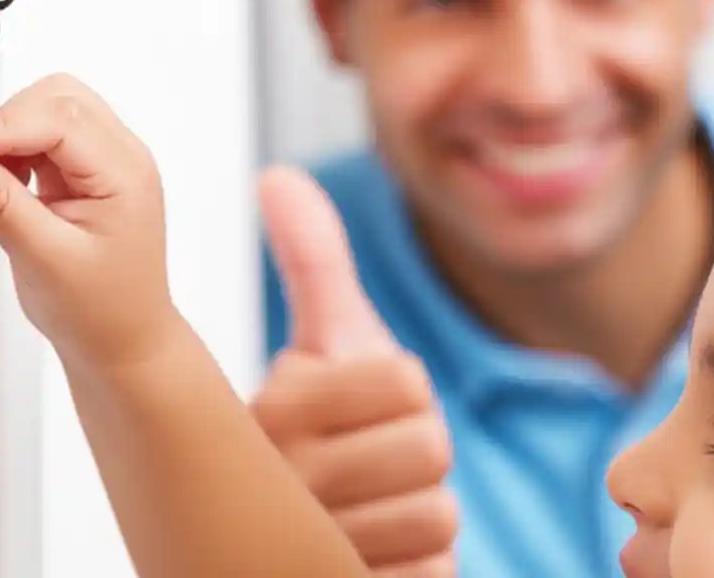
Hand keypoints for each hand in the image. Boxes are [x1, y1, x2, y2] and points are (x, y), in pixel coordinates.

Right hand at [0, 73, 179, 368]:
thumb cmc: (98, 310)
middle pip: (60, 100)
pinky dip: (16, 148)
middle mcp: (123, 158)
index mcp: (124, 174)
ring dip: (10, 132)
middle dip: (8, 120)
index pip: (62, 119)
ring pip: (52, 112)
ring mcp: (107, 164)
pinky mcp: (88, 175)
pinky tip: (0, 180)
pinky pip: (47, 138)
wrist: (125, 344)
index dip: (4, 124)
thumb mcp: (42, 259)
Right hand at [252, 168, 458, 576]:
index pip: (405, 381)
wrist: (277, 532)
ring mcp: (307, 551)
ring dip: (418, 507)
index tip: (360, 402)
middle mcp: (282, 485)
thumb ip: (310, 258)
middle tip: (370, 454)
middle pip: (429, 448)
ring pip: (436, 516)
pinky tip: (374, 547)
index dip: (398, 387)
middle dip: (415, 449)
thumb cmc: (316, 423)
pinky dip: (417, 562)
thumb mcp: (317, 338)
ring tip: (370, 502)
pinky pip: (431, 573)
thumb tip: (277, 175)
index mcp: (276, 409)